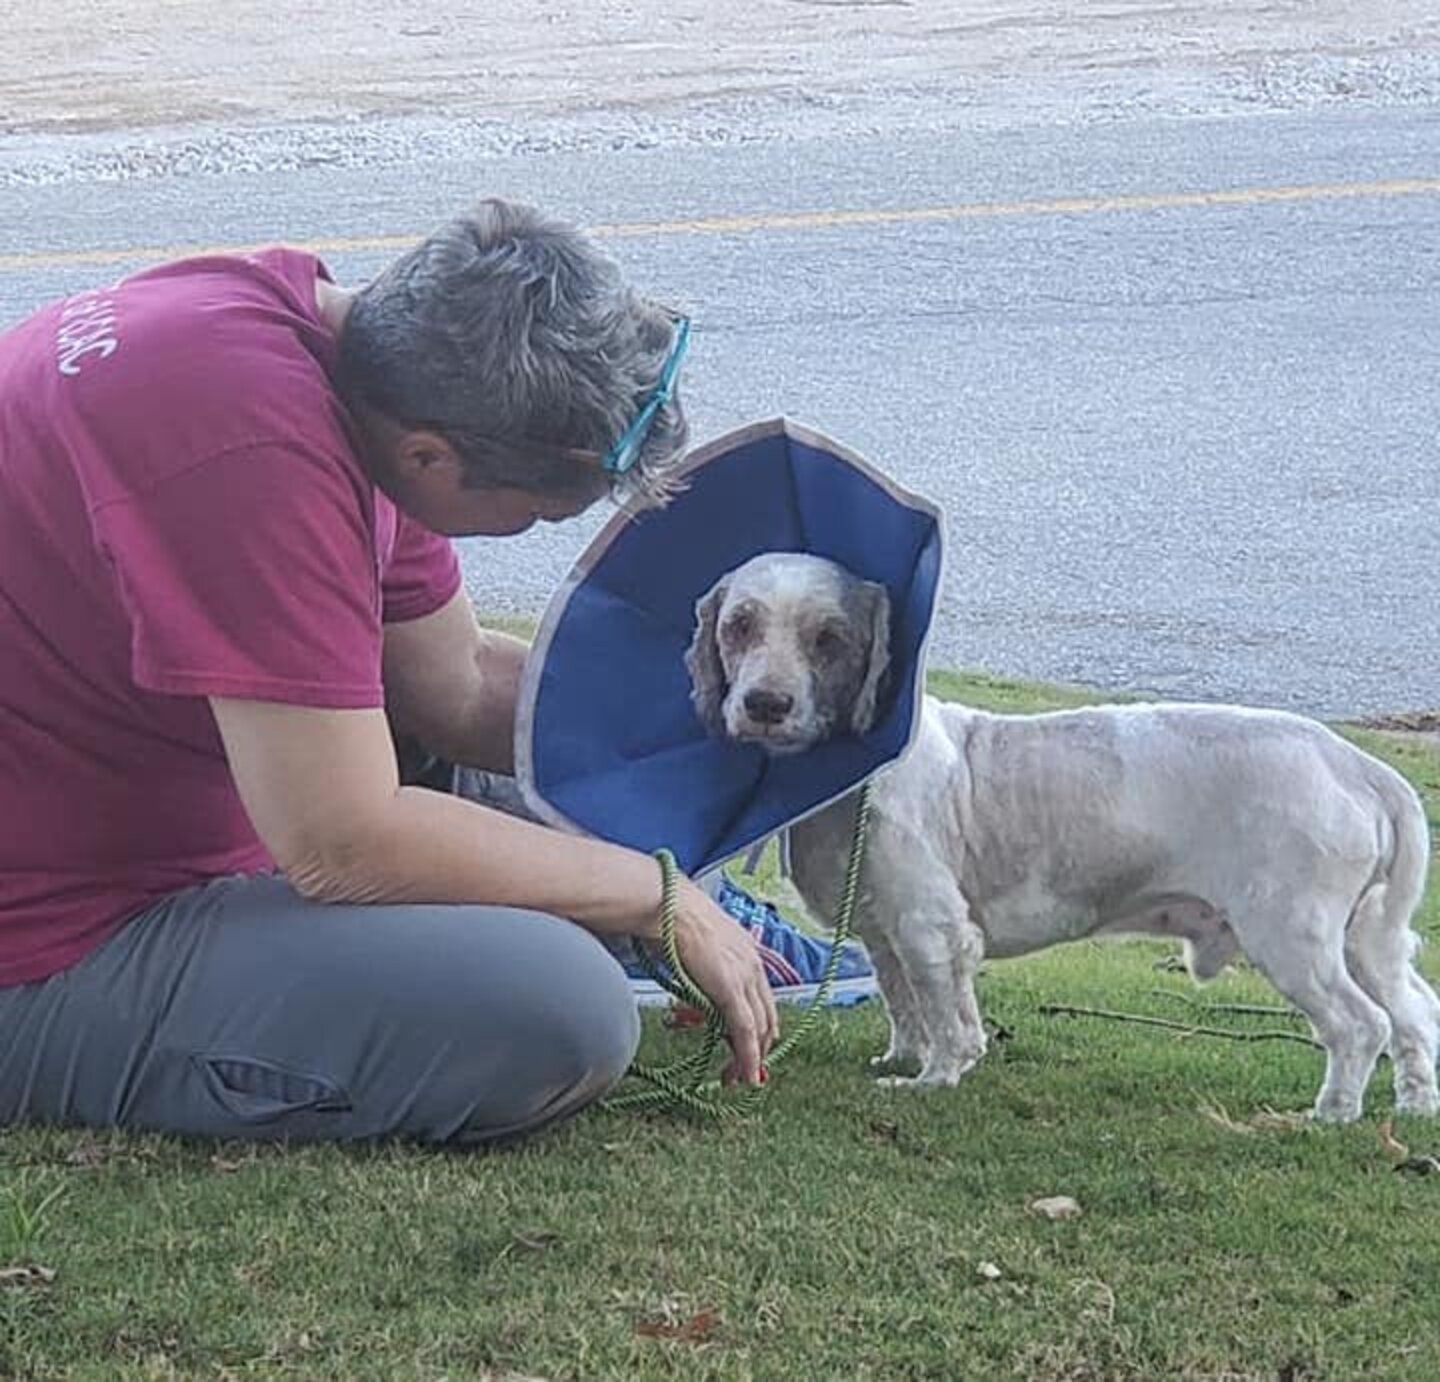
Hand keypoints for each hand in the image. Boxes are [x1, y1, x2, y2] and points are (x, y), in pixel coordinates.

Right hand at [669, 879, 778, 1085]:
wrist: (669, 905)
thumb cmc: (673, 919)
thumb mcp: (697, 947)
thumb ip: (704, 971)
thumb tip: (694, 989)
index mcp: (748, 955)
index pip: (762, 1002)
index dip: (759, 1030)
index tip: (750, 1051)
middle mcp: (753, 966)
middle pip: (766, 1019)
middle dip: (757, 1050)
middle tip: (744, 1074)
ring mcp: (744, 977)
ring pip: (758, 1029)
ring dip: (749, 1059)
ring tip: (736, 1078)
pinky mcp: (730, 989)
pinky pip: (743, 1030)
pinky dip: (746, 1056)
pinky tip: (743, 1072)